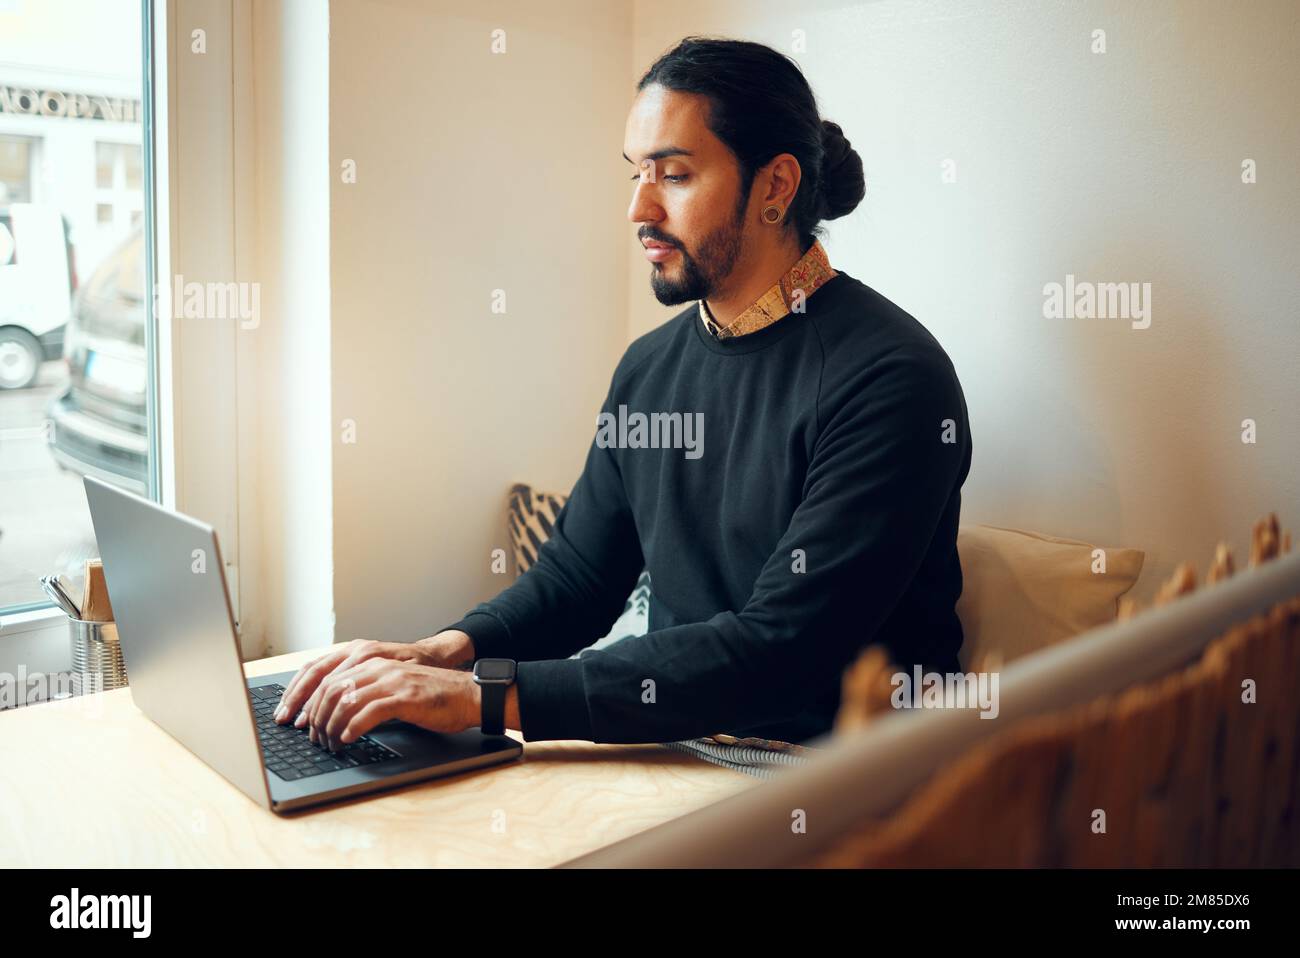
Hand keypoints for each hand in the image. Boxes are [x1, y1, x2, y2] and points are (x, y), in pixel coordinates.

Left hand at [301, 657, 477, 749]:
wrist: (467, 695)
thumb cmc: (431, 696)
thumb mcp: (392, 688)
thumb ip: (366, 692)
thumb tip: (334, 712)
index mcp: (371, 661)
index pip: (325, 676)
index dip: (304, 700)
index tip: (296, 721)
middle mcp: (378, 666)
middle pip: (329, 688)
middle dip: (314, 717)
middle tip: (313, 738)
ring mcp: (391, 680)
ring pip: (345, 700)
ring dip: (331, 726)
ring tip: (329, 743)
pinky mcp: (404, 696)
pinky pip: (369, 712)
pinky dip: (352, 727)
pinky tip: (347, 739)